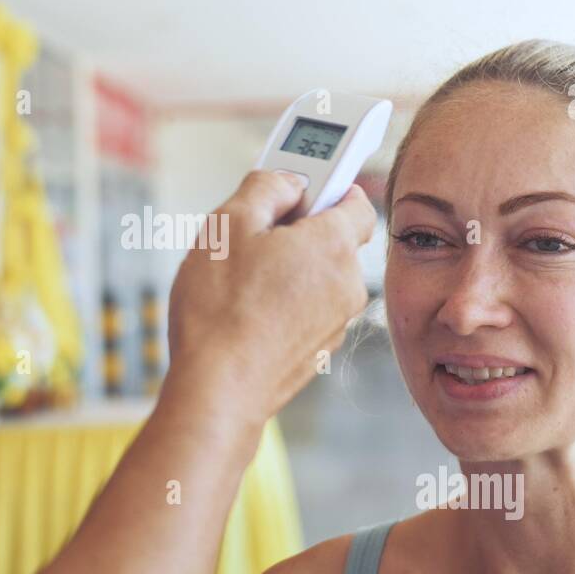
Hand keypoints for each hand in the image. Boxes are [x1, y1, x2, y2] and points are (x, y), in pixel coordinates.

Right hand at [164, 170, 377, 428]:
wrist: (218, 390)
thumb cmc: (220, 311)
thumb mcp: (228, 225)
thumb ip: (265, 188)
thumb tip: (286, 183)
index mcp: (333, 244)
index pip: (357, 199)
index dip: (327, 187)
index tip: (296, 186)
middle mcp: (347, 283)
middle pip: (335, 239)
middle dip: (300, 230)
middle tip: (254, 233)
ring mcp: (336, 321)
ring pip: (321, 276)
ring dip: (291, 268)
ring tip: (242, 278)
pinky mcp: (319, 350)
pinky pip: (310, 309)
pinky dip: (287, 302)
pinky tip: (247, 311)